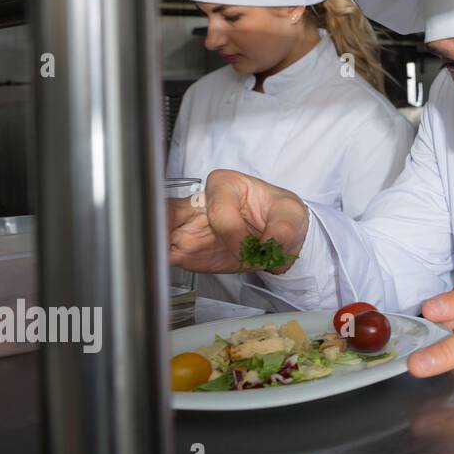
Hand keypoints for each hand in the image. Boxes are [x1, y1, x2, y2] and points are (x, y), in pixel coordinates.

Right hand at [169, 169, 308, 273]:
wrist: (278, 237)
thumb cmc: (278, 213)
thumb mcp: (291, 213)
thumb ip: (283, 228)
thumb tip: (270, 245)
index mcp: (225, 185)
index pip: (220, 211)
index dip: (235, 234)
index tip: (253, 249)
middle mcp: (201, 205)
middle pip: (170, 211)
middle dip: (164, 227)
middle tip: (176, 245)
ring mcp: (190, 228)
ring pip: (162, 234)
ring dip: (162, 248)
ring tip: (170, 259)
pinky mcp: (186, 251)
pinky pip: (165, 255)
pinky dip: (162, 262)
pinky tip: (161, 268)